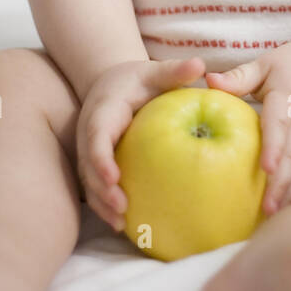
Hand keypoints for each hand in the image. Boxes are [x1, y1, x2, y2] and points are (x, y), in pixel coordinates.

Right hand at [76, 55, 205, 231]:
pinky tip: (124, 225)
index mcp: (103, 111)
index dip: (101, 157)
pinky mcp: (94, 164)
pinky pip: (96, 187)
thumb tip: (201, 64)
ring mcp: (89, 151)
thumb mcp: (155, 72)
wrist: (110, 84)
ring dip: (102, 204)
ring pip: (89, 181)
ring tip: (121, 225)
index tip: (115, 176)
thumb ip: (175, 70)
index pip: (97, 135)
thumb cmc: (138, 80)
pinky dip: (105, 206)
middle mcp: (89, 133)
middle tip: (122, 209)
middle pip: (89, 165)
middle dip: (102, 189)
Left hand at [205, 41, 290, 215]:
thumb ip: (238, 76)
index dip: (274, 147)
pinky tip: (290, 210)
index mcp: (285, 101)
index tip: (266, 168)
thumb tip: (209, 80)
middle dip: (281, 183)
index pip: (279, 126)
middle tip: (267, 208)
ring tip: (277, 216)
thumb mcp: (263, 65)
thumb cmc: (289, 65)